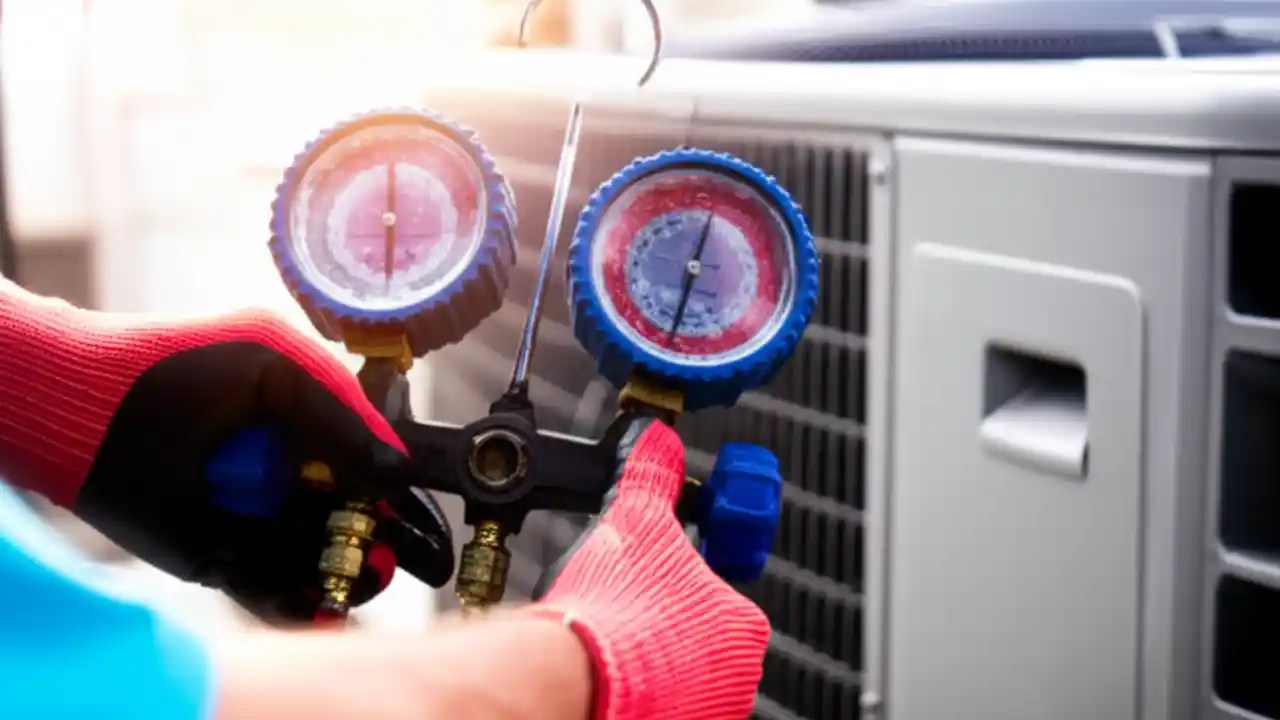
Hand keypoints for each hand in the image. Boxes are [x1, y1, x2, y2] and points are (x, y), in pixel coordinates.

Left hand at [0, 285, 451, 622]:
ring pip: (319, 559)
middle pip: (355, 520)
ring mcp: (257, 519)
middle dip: (386, 540)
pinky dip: (296, 601)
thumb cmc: (183, 367)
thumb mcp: (280, 371)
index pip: (373, 465)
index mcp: (309, 425)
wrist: (89, 406)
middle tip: (415, 560)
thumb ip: (344, 418)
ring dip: (349, 572)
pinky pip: (269, 589)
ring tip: (368, 577)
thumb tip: (400, 470)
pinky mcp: (220, 558)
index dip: (403, 494)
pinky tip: (323, 603)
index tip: (426, 519)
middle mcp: (289, 475)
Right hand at [529, 419, 770, 719]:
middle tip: (623, 620)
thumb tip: (656, 441)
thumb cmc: (611, 610)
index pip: (714, 600)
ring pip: (680, 681)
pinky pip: (662, 710)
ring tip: (613, 652)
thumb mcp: (634, 520)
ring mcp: (710, 711)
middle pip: (697, 643)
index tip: (644, 594)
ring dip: (652, 668)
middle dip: (662, 631)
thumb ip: (652, 476)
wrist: (573, 676)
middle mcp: (737, 676)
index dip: (672, 592)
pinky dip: (640, 702)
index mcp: (742, 623)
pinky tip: (612, 685)